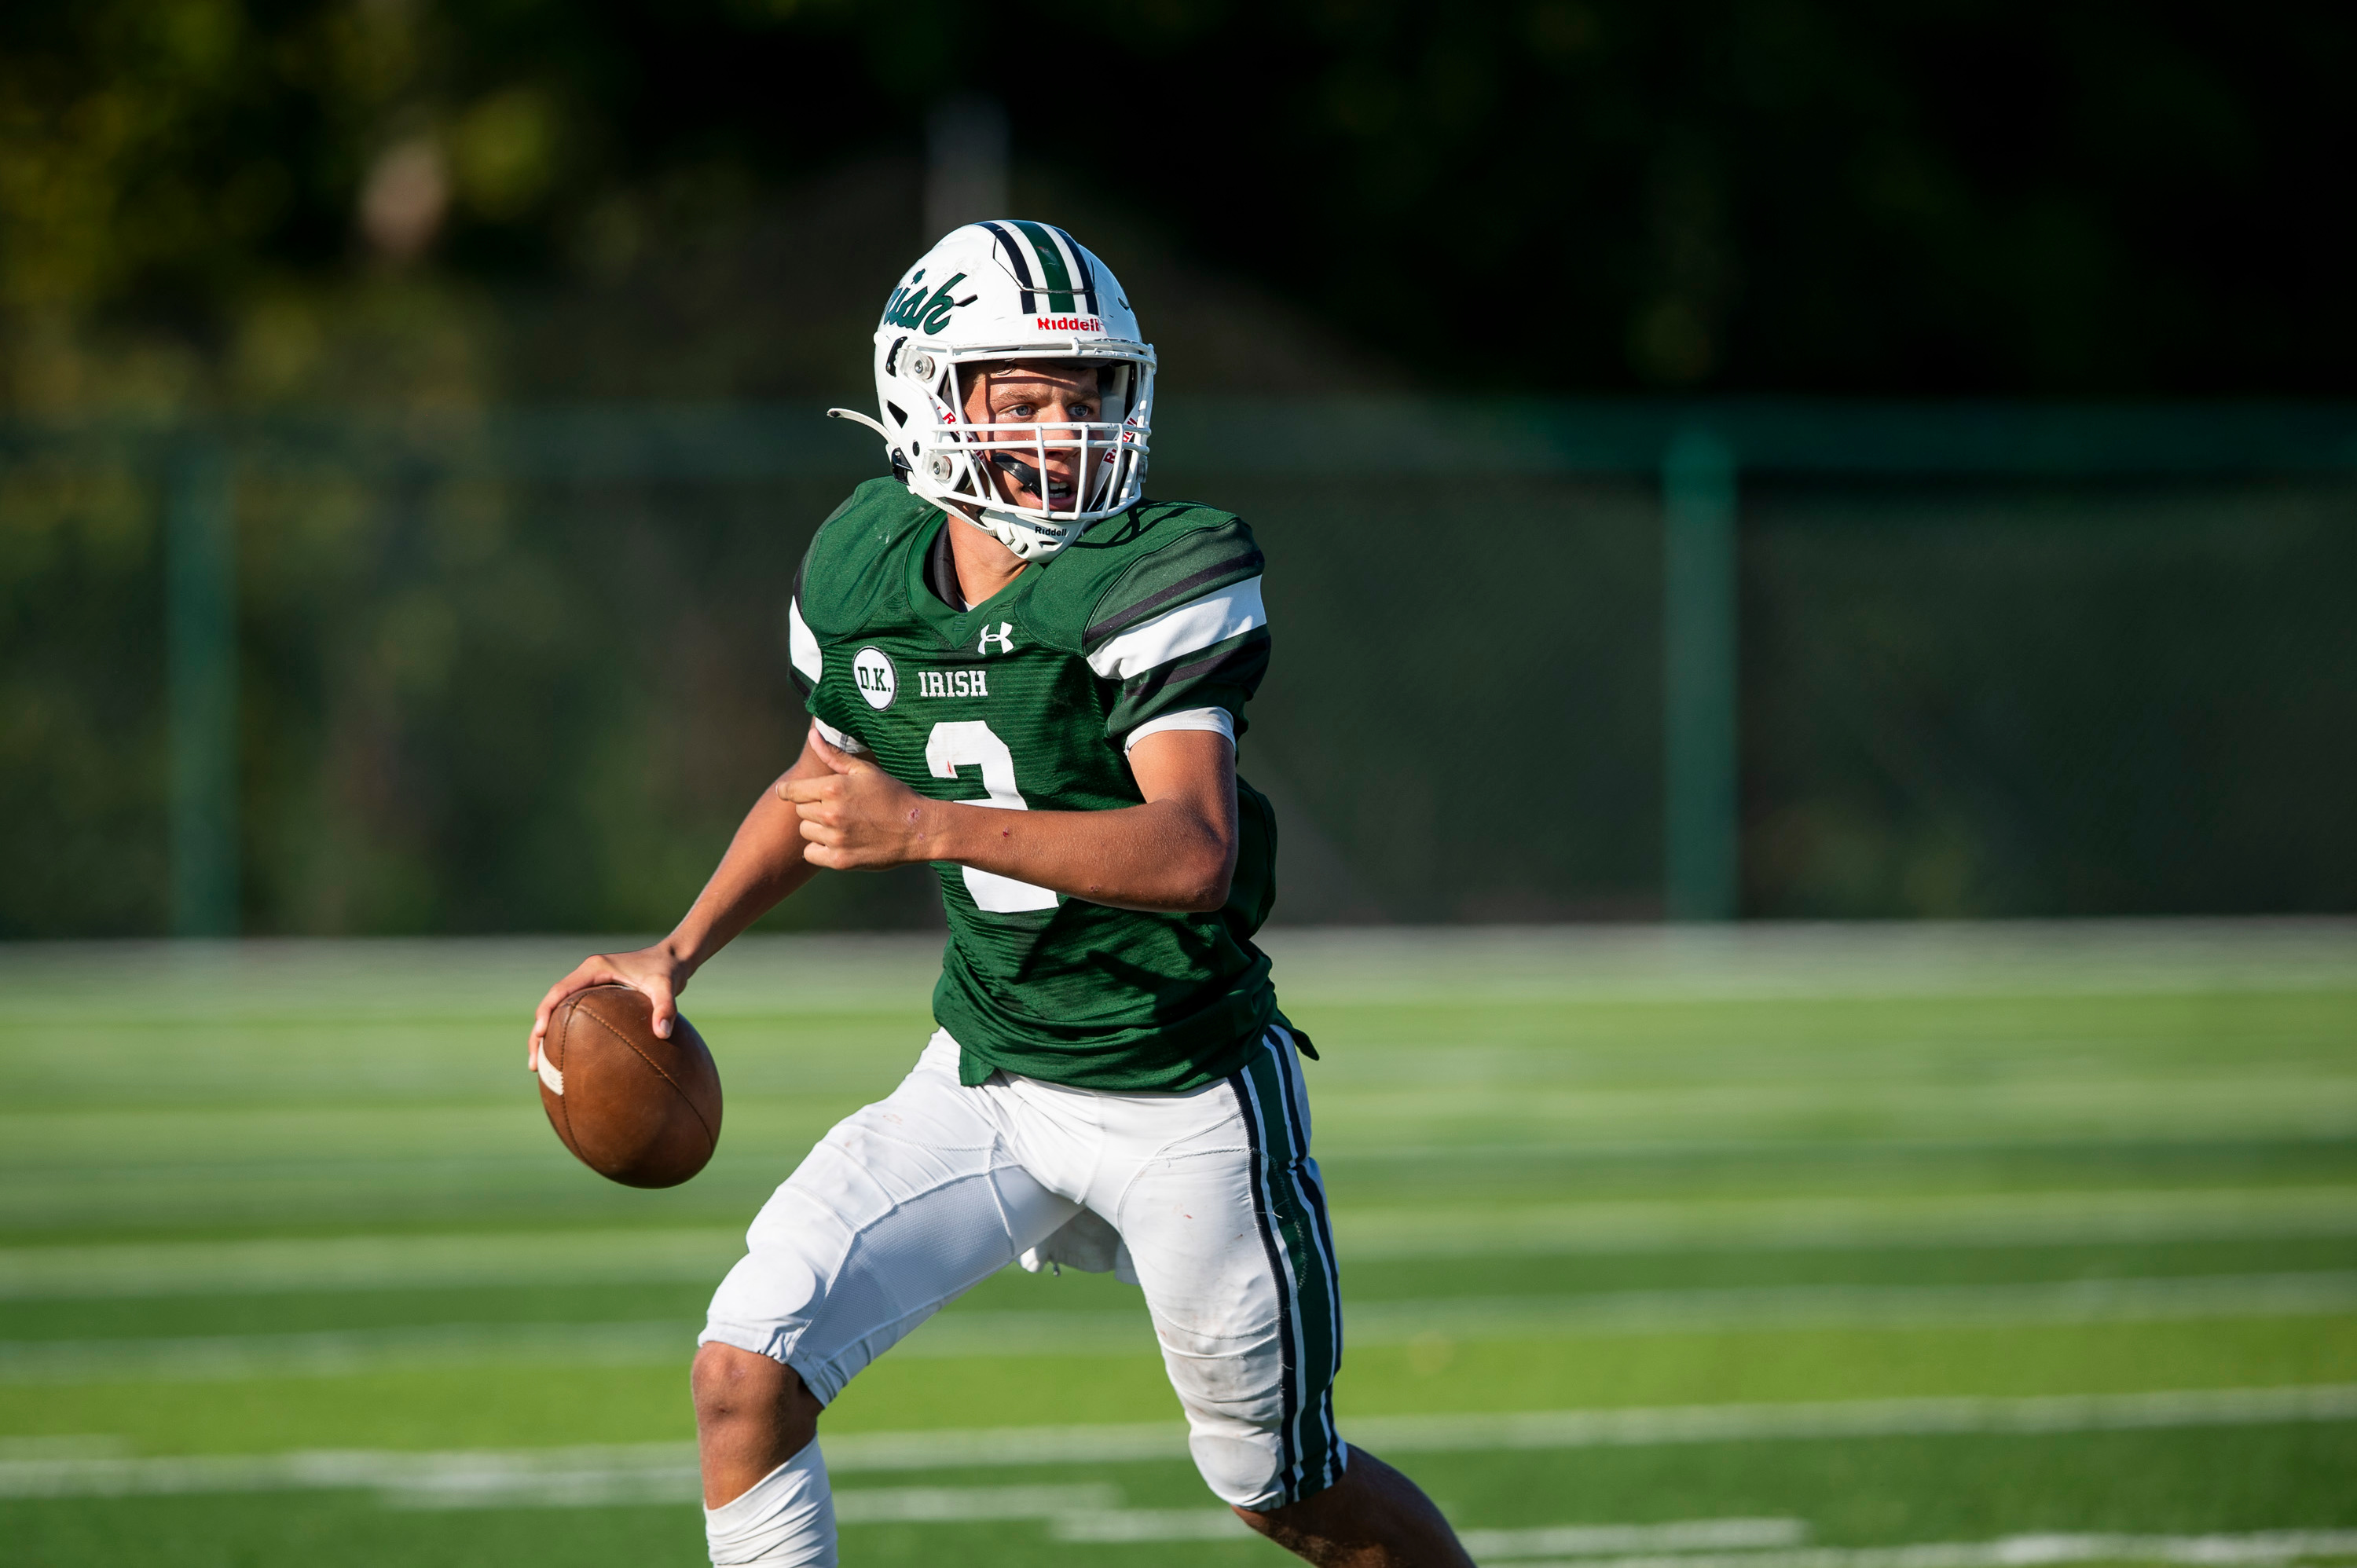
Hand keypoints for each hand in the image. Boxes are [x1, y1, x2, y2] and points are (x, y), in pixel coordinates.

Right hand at [528, 944, 687, 1070]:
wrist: (674, 958)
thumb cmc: (668, 970)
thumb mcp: (667, 986)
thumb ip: (666, 1007)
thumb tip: (663, 1034)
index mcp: (595, 969)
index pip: (560, 991)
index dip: (546, 1012)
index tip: (540, 1035)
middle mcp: (587, 975)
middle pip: (551, 1003)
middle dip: (538, 1032)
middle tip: (534, 1063)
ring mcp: (589, 984)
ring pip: (558, 1010)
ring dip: (546, 1036)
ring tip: (540, 1067)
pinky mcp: (596, 993)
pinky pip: (573, 1014)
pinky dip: (565, 1033)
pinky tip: (567, 1059)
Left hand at [779, 725, 938, 870]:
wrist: (918, 829)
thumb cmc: (892, 795)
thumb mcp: (865, 771)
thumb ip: (834, 755)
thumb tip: (812, 736)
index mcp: (833, 788)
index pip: (791, 791)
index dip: (789, 791)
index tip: (790, 792)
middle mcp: (830, 814)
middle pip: (800, 811)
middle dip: (813, 808)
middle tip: (837, 808)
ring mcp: (835, 839)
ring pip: (805, 832)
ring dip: (817, 828)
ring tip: (841, 825)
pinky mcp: (839, 860)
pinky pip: (811, 853)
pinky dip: (820, 848)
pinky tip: (839, 841)